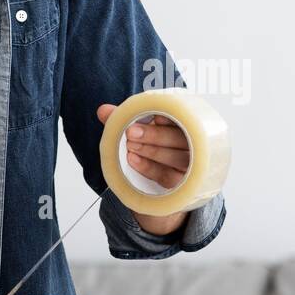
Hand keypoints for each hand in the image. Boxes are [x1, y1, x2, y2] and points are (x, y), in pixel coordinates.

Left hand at [97, 102, 189, 235]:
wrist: (156, 183)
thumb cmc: (150, 148)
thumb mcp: (136, 132)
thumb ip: (121, 119)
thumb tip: (102, 110)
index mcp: (184, 125)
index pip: (183, 118)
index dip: (169, 117)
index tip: (154, 115)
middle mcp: (192, 145)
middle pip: (179, 138)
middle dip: (154, 134)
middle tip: (130, 132)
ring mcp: (188, 165)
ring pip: (175, 157)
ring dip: (151, 151)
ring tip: (130, 146)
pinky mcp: (180, 183)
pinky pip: (166, 175)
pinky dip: (148, 167)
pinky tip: (133, 160)